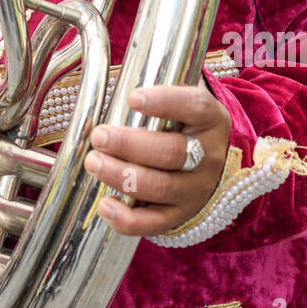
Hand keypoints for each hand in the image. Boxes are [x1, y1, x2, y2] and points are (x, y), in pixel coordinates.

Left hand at [84, 83, 230, 235]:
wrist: (212, 165)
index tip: (132, 98)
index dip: (164, 102)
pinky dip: (127, 219)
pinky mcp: (180, 215)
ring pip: (160, 187)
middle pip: (171, 152)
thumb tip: (117, 84)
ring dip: (122, 176)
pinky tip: (105, 205)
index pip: (194, 107)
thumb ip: (157, 95)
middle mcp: (208, 156)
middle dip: (129, 144)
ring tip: (94, 162)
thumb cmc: (183, 127)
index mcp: (210, 120)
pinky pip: (154, 223)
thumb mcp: (182, 104)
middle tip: (99, 136)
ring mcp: (195, 189)